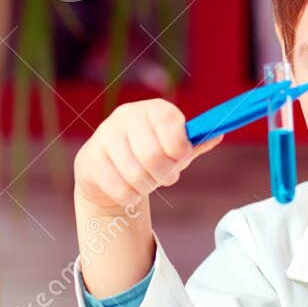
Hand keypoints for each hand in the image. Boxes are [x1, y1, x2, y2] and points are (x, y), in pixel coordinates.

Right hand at [73, 98, 222, 213]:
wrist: (107, 169)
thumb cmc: (148, 154)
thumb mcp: (174, 147)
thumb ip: (195, 142)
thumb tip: (217, 134)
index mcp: (155, 109)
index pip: (174, 131)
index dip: (180, 153)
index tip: (179, 159)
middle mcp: (128, 116)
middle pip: (154, 157)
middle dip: (164, 174)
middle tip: (164, 177)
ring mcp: (105, 135)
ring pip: (136, 176)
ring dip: (147, 187)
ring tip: (146, 182)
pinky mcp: (90, 158)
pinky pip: (120, 189)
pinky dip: (130, 197)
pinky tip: (128, 188)